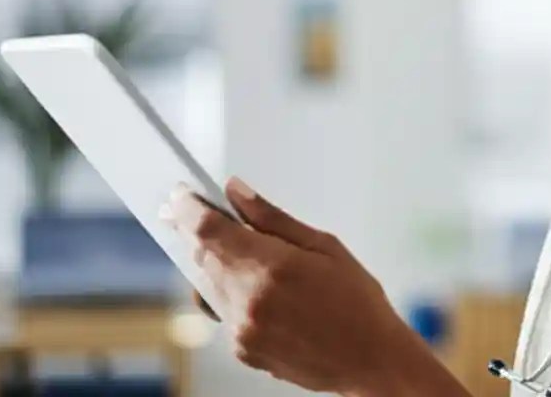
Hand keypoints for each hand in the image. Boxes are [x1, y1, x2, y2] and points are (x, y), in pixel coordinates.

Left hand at [162, 178, 409, 394]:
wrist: (370, 359)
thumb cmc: (357, 300)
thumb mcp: (324, 246)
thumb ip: (272, 218)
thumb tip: (235, 191)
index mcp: (271, 268)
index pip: (208, 230)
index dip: (187, 208)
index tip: (180, 195)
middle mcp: (248, 301)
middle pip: (201, 256)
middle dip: (198, 233)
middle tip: (198, 214)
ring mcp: (241, 330)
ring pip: (206, 285)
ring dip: (213, 264)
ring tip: (238, 253)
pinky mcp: (242, 350)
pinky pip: (222, 312)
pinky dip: (231, 293)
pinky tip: (259, 289)